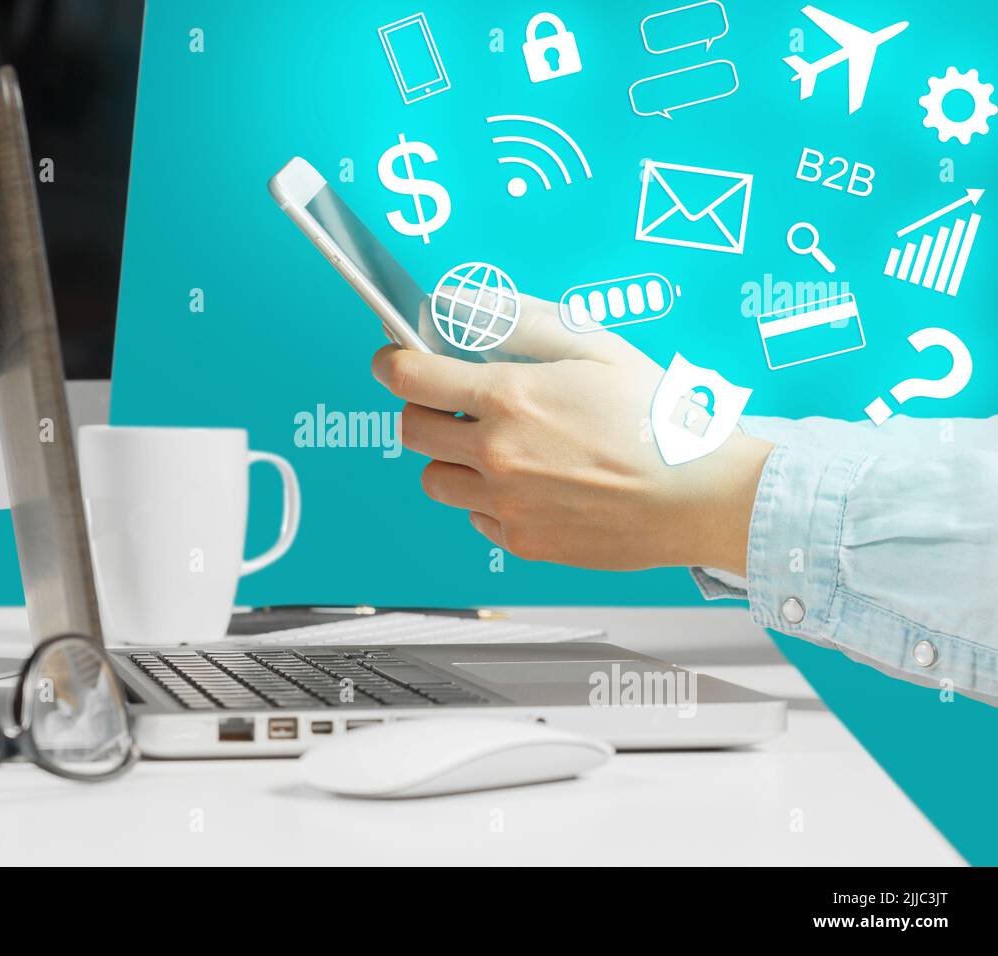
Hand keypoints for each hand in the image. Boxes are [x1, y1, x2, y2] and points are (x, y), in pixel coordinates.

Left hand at [372, 293, 772, 574]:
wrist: (704, 496)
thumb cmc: (660, 416)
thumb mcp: (598, 346)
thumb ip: (522, 322)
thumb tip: (462, 305)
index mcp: (510, 397)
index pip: (410, 377)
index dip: (391, 364)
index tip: (392, 361)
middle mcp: (497, 454)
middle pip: (411, 432)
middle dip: (421, 411)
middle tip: (453, 404)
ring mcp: (506, 504)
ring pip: (436, 480)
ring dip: (453, 459)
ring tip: (499, 448)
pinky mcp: (523, 542)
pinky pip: (475, 516)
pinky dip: (488, 499)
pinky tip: (533, 483)